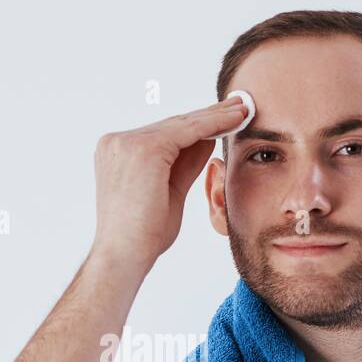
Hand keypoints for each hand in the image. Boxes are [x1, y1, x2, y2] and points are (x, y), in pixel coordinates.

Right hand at [91, 95, 247, 268]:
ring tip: (244, 108)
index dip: (197, 125)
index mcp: (117, 152)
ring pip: (182, 124)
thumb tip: (207, 139)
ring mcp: (127, 142)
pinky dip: (214, 124)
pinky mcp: (144, 148)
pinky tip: (235, 119)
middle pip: (173, 124)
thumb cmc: (144, 236)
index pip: (164, 134)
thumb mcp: (170, 191)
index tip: (223, 118)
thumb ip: (185, 164)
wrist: (125, 256)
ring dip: (216, 116)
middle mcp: (117, 142)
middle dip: (209, 115)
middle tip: (238, 104)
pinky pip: (187, 130)